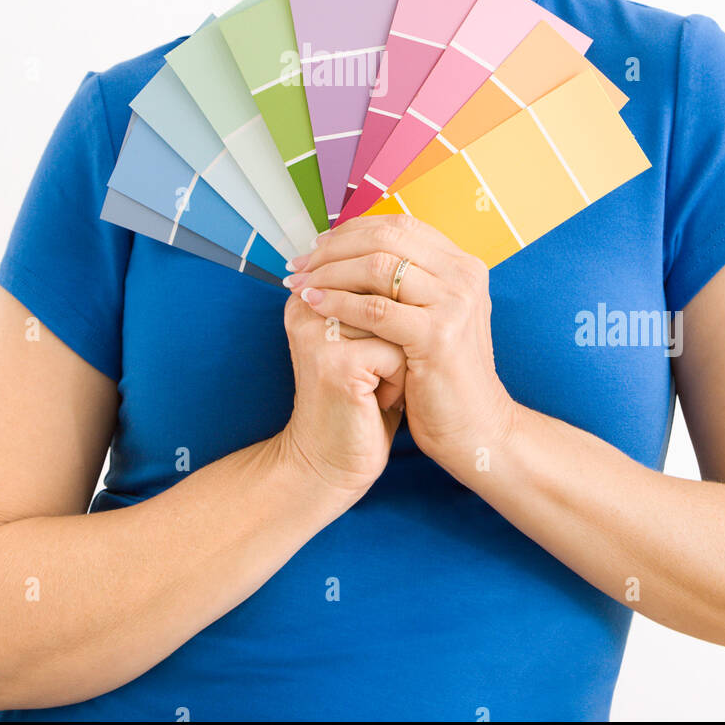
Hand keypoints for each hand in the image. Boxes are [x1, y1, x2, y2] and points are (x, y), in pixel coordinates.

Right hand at [277, 286, 408, 497]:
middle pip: (386, 293)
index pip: (374, 270)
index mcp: (310, 296)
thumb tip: (417, 261)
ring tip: (378, 385)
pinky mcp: (335, 363)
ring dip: (402, 356)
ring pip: (396, 319)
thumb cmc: (359, 402)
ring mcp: (319, 334)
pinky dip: (399, 381)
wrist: (331, 464)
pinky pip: (396, 353)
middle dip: (398, 334)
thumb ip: (375, 300)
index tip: (374, 352)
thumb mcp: (365, 341)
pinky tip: (377, 401)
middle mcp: (306, 308)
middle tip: (380, 370)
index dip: (394, 313)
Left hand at [282, 215, 518, 470]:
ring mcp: (455, 303)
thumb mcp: (431, 315)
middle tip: (300, 263)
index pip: (399, 226)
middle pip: (387, 239)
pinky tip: (313, 304)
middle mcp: (464, 276)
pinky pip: (376, 309)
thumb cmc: (442, 374)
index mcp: (462, 265)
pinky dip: (338, 302)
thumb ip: (406, 281)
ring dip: (330, 272)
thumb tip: (349, 247)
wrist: (474, 428)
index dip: (352, 231)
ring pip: (378, 267)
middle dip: (335, 248)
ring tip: (300, 282)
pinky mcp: (438, 335)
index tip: (317, 246)